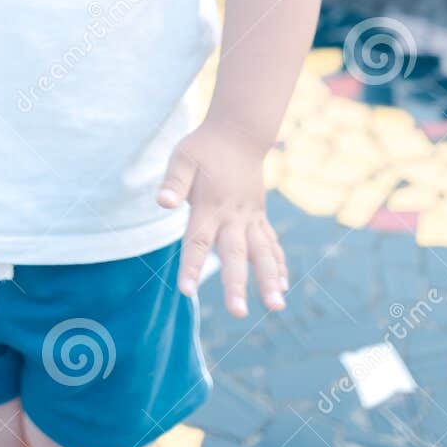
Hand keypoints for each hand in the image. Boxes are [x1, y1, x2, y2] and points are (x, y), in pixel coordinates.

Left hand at [156, 118, 287, 318]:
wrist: (239, 133)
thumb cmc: (204, 148)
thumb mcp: (182, 158)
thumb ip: (174, 182)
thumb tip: (163, 203)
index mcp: (210, 206)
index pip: (198, 241)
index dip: (192, 266)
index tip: (186, 291)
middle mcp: (233, 216)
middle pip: (234, 255)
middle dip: (236, 285)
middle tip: (239, 313)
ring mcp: (250, 217)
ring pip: (261, 253)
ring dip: (269, 280)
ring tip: (276, 307)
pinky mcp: (259, 216)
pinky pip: (270, 244)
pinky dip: (277, 264)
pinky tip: (283, 287)